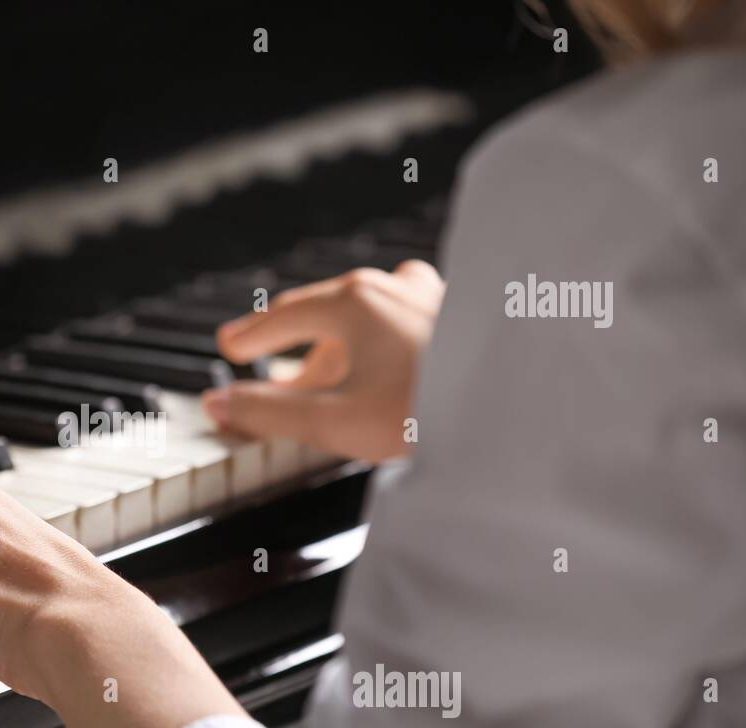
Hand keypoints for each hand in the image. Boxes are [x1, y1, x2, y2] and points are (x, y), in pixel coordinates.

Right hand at [204, 260, 443, 461]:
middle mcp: (391, 286)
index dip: (251, 335)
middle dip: (296, 349)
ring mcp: (430, 295)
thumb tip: (218, 404)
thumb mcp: (334, 422)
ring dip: (342, 347)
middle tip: (272, 375)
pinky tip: (391, 370)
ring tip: (332, 380)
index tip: (231, 346)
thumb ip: (269, 413)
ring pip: (368, 316)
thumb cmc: (434, 414)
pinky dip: (381, 344)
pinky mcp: (463, 313)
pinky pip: (404, 320)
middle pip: (325, 314)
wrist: (527, 409)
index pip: (282, 315)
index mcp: (352, 302)